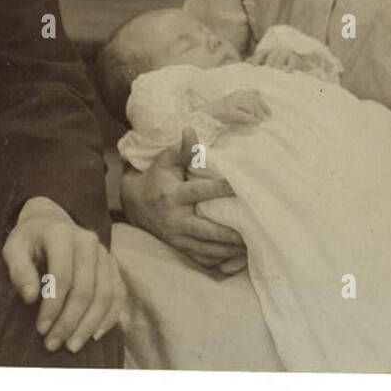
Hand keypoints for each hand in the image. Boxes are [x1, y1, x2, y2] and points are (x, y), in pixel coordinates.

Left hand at [2, 197, 126, 353]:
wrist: (50, 222)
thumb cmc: (29, 241)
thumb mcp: (13, 249)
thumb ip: (19, 270)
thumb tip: (30, 298)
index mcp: (61, 234)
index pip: (62, 276)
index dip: (52, 306)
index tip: (41, 329)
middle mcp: (88, 241)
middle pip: (86, 288)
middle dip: (70, 321)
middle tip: (54, 344)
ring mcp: (104, 253)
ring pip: (105, 294)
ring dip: (90, 324)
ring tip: (72, 345)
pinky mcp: (112, 265)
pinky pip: (119, 293)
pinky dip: (110, 317)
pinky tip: (95, 335)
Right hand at [120, 126, 245, 272]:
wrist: (135, 204)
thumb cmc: (157, 177)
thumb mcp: (166, 161)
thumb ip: (182, 150)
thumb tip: (191, 130)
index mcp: (173, 196)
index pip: (200, 192)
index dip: (221, 189)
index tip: (242, 186)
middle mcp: (175, 220)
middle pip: (207, 230)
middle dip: (231, 233)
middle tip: (254, 228)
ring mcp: (177, 238)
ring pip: (207, 249)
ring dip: (230, 249)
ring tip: (253, 245)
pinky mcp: (179, 248)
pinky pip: (202, 259)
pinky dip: (221, 261)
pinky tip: (239, 258)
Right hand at [203, 88, 269, 125]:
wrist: (205, 115)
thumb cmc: (221, 112)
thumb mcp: (235, 103)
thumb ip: (245, 100)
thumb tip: (259, 93)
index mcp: (238, 93)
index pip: (255, 95)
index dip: (264, 104)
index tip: (269, 113)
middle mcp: (235, 96)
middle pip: (254, 101)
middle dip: (261, 110)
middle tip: (264, 119)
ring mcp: (231, 102)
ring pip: (250, 106)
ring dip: (256, 114)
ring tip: (258, 121)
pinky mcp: (228, 110)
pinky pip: (243, 114)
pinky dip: (250, 118)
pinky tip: (253, 122)